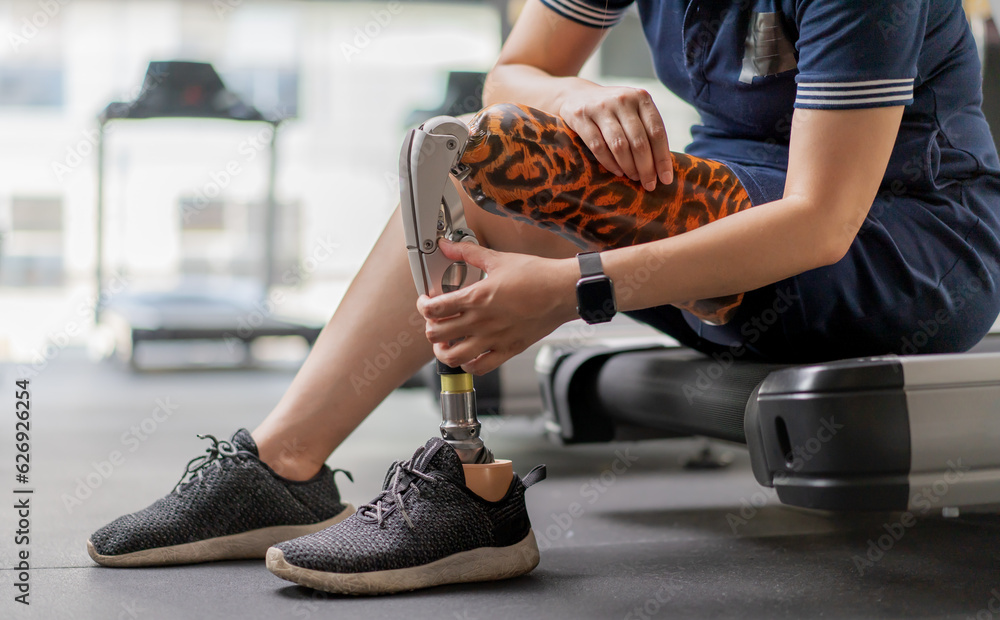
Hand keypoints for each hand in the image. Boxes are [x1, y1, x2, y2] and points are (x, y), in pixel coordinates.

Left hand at [416, 240, 577, 374]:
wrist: (563, 291)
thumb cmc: (536, 275)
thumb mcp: (498, 259)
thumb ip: (468, 252)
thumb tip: (447, 245)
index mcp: (476, 298)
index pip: (433, 309)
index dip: (423, 306)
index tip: (427, 302)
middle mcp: (481, 322)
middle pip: (436, 334)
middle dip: (430, 327)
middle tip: (436, 321)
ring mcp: (494, 339)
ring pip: (453, 357)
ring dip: (443, 350)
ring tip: (446, 342)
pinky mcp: (508, 350)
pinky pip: (480, 367)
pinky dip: (468, 364)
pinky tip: (469, 353)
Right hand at [558, 82, 672, 190]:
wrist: (577, 95)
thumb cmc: (613, 111)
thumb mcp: (633, 111)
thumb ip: (647, 131)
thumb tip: (662, 167)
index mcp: (641, 98)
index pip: (657, 132)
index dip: (663, 158)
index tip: (666, 179)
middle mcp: (623, 100)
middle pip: (639, 141)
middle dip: (646, 168)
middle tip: (649, 184)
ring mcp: (601, 108)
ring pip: (619, 145)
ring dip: (629, 167)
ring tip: (634, 178)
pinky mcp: (581, 117)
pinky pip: (598, 146)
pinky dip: (609, 163)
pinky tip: (617, 172)